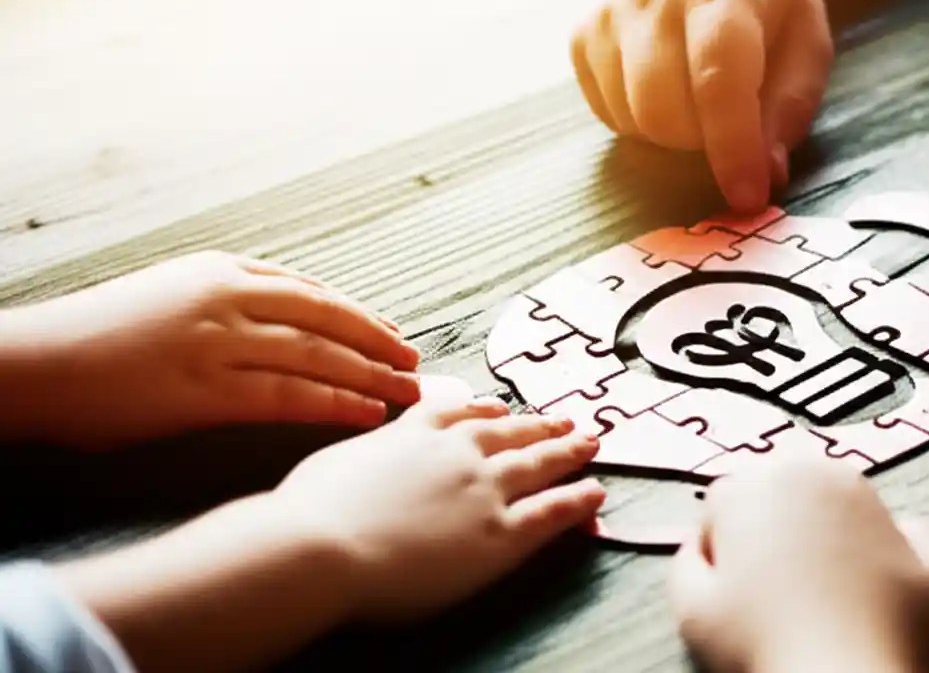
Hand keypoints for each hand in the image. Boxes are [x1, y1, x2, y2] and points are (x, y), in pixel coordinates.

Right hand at [1, 250, 420, 448]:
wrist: (37, 364)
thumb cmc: (100, 336)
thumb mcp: (171, 293)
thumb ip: (227, 300)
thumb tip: (279, 319)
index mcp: (222, 269)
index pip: (312, 290)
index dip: (360, 315)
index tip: (391, 333)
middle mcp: (228, 297)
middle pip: (328, 316)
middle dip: (379, 341)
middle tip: (415, 362)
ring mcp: (220, 340)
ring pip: (319, 355)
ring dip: (371, 374)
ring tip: (406, 391)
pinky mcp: (207, 388)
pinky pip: (290, 394)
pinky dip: (335, 402)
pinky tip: (365, 412)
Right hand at [54, 381, 606, 672]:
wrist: (320, 546)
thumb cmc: (309, 512)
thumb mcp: (336, 461)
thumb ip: (366, 453)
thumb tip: (367, 456)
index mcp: (413, 433)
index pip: (458, 413)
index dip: (484, 410)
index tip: (499, 407)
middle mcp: (456, 453)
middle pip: (508, 431)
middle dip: (538, 424)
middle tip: (563, 418)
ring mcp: (483, 490)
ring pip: (538, 463)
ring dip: (567, 450)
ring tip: (590, 442)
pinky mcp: (499, 534)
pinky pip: (551, 512)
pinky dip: (577, 499)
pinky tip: (596, 492)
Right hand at [571, 0, 833, 211]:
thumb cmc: (767, 3)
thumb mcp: (805, 46)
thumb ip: (788, 110)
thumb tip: (764, 175)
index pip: (719, 84)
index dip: (732, 150)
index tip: (747, 197)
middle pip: (664, 114)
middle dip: (701, 145)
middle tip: (728, 126)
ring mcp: (608, 13)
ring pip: (632, 120)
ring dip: (670, 136)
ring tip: (695, 101)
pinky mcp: (581, 33)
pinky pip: (606, 114)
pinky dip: (638, 123)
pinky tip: (662, 90)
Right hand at [668, 458, 928, 672]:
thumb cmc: (757, 644)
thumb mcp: (688, 603)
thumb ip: (688, 557)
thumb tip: (705, 547)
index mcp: (763, 480)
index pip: (726, 502)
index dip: (721, 548)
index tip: (727, 588)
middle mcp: (827, 477)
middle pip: (788, 496)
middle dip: (777, 533)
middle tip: (770, 594)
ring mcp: (886, 512)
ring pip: (845, 514)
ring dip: (831, 544)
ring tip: (818, 605)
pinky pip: (906, 546)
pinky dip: (891, 565)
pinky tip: (871, 603)